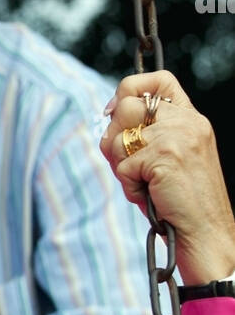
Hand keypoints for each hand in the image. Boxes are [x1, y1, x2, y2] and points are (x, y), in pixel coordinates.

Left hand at [99, 71, 234, 284]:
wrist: (207, 234)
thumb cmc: (181, 202)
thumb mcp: (168, 157)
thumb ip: (146, 133)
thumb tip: (107, 115)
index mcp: (191, 118)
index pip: (158, 80)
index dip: (130, 89)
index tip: (114, 112)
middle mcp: (186, 121)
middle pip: (125, 105)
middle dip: (115, 138)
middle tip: (129, 164)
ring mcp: (177, 137)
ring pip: (117, 137)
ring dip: (121, 166)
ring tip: (145, 184)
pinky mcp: (164, 156)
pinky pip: (122, 167)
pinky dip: (129, 187)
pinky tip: (151, 196)